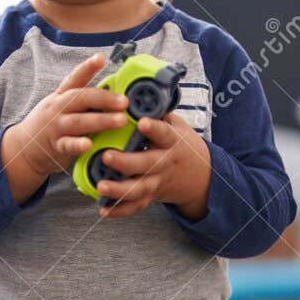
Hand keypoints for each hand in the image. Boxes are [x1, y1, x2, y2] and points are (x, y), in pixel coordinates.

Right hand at [0, 53, 130, 203]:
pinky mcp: (56, 146)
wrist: (25, 149)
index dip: (87, 67)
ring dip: (101, 120)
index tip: (100, 57)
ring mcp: (56, 127)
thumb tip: (116, 91)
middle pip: (80, 98)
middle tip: (125, 101)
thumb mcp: (62, 106)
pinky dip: (78, 144)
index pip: (75, 78)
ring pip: (78, 121)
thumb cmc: (53, 124)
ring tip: (121, 121)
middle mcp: (58, 108)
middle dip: (104, 98)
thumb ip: (84, 99)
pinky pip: (67, 145)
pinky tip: (89, 144)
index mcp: (62, 96)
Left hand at [94, 112, 211, 219]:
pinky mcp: (150, 196)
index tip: (142, 122)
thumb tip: (133, 89)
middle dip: (126, 162)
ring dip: (119, 190)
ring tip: (101, 186)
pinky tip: (103, 210)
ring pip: (138, 189)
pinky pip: (135, 206)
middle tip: (106, 156)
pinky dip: (119, 210)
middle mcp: (164, 163)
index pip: (163, 133)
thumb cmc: (177, 142)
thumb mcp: (175, 124)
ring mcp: (157, 182)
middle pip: (146, 164)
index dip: (154, 128)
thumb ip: (156, 112)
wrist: (198, 175)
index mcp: (171, 141)